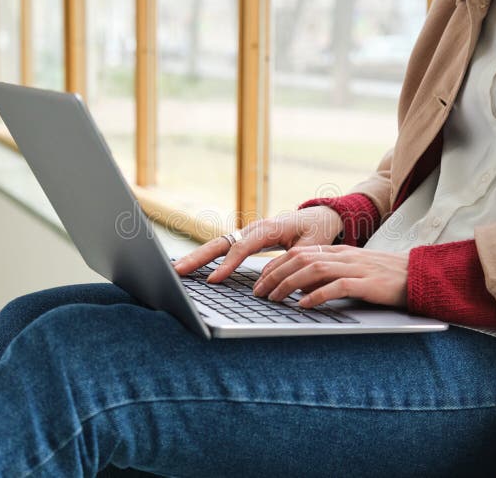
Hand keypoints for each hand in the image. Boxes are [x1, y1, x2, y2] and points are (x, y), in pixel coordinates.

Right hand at [172, 206, 343, 282]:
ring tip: (176, 270)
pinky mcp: (245, 238)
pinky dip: (206, 257)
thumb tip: (272, 278)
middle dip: (198, 257)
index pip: (242, 247)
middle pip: (221, 242)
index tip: (213, 280)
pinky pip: (222, 248)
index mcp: (269, 227)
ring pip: (217, 244)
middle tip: (177, 270)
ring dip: (196, 257)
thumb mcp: (313, 246)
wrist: (319, 216)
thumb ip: (293, 260)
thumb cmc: (317, 230)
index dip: (227, 264)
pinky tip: (192, 268)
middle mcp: (254, 227)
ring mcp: (247, 232)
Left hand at [252, 245, 408, 308]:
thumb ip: (328, 276)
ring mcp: (355, 267)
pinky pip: (337, 286)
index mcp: (338, 252)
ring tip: (274, 298)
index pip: (298, 252)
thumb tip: (300, 288)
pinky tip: (303, 305)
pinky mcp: (367, 283)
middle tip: (258, 293)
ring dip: (289, 284)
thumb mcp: (352, 272)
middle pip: (300, 259)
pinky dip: (316, 295)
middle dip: (274, 275)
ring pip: (313, 270)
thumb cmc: (384, 278)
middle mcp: (343, 256)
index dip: (275, 265)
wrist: (419, 276)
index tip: (260, 280)